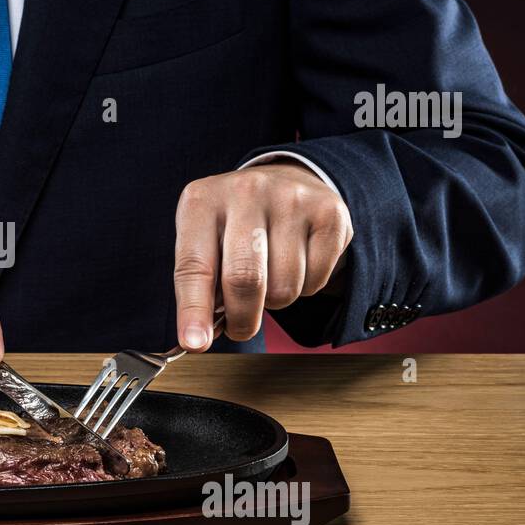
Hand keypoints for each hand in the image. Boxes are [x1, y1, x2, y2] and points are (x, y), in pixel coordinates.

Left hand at [174, 162, 352, 349]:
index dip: (194, 311)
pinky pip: (316, 280)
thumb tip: (199, 338)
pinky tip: (296, 264)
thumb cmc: (235, 224)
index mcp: (202, 201)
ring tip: (269, 278)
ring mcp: (290, 199)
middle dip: (242, 319)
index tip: (196, 344)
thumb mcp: (204, 240)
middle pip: (245, 280)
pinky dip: (305, 287)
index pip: (195, 266)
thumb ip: (199, 285)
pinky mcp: (329, 213)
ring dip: (275, 301)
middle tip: (240, 327)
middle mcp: (246, 192)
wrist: (284, 181)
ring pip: (284, 288)